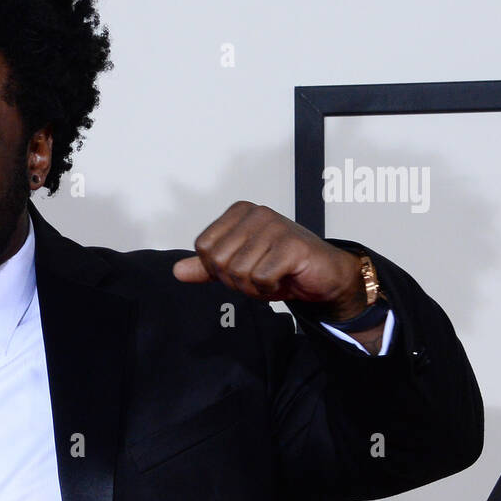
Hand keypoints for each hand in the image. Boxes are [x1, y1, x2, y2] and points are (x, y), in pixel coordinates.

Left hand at [172, 201, 366, 320]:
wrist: (323, 276)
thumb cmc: (281, 267)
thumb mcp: (238, 266)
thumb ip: (206, 267)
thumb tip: (177, 271)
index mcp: (238, 212)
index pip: (203, 247)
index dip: (217, 268)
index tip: (241, 268)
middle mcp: (256, 213)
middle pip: (217, 260)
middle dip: (234, 280)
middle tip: (258, 277)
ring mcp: (274, 226)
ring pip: (238, 271)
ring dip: (253, 287)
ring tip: (272, 278)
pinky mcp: (292, 245)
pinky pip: (260, 277)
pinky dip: (268, 288)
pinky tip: (283, 280)